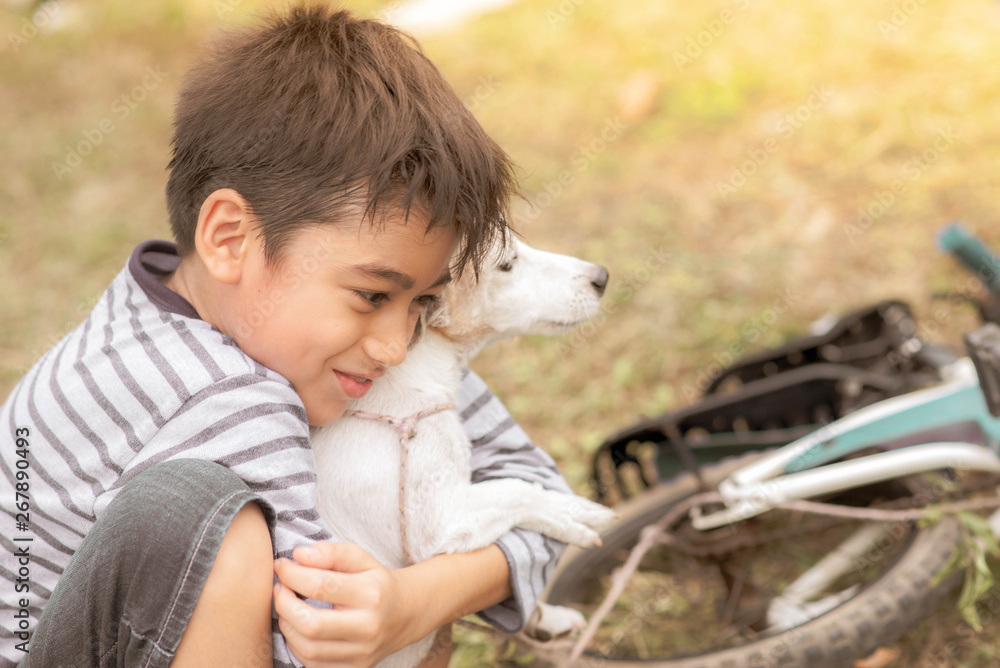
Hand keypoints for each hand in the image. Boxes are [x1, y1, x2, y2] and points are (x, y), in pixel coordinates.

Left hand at [273, 542, 414, 666]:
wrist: (406, 614)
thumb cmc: (377, 582)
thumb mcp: (361, 558)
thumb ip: (330, 552)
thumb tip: (298, 555)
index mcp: (372, 594)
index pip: (321, 585)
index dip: (292, 574)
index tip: (281, 566)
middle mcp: (368, 627)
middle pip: (311, 624)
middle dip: (284, 604)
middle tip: (280, 588)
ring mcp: (361, 653)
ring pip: (308, 648)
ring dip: (287, 625)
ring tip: (287, 606)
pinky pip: (312, 664)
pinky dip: (297, 644)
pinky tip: (298, 626)